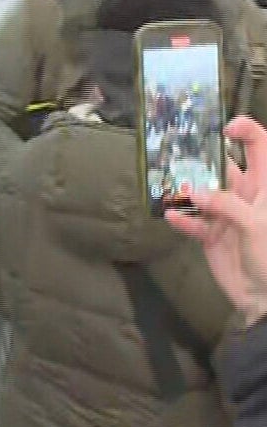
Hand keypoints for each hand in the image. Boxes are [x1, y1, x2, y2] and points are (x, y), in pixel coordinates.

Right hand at [165, 116, 266, 327]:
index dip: (246, 131)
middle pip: (222, 166)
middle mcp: (245, 195)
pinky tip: (171, 217)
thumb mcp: (256, 224)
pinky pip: (192, 222)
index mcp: (264, 185)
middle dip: (201, 158)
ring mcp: (226, 214)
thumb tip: (192, 192)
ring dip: (185, 189)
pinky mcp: (211, 234)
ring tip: (169, 184)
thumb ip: (225, 204)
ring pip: (201, 192)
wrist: (265, 298)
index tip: (224, 128)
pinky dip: (181, 219)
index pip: (260, 147)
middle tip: (177, 150)